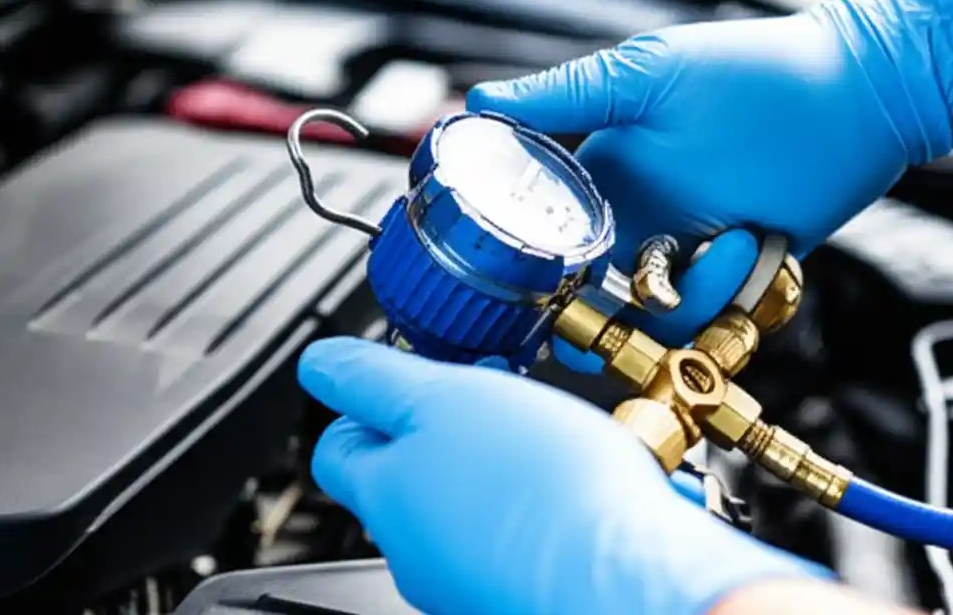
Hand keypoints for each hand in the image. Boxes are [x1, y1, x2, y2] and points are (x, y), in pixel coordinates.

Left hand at [300, 337, 822, 614]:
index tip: (400, 375)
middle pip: (408, 476)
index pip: (338, 447)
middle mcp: (417, 549)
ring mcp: (469, 577)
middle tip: (494, 392)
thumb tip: (319, 363)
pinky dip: (545, 503)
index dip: (364, 402)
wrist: (634, 581)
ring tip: (550, 436)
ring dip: (500, 462)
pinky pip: (523, 533)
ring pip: (470, 503)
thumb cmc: (548, 495)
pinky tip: (585, 484)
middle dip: (448, 427)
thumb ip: (370, 379)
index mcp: (386, 496)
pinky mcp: (523, 588)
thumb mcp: (442, 398)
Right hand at [468, 0, 952, 345]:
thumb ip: (566, 97)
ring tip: (736, 236)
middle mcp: (644, 219)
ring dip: (694, 293)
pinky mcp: (741, 273)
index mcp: (609, 177)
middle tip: (616, 315)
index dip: (538, 268)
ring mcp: (692, 250)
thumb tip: (480, 100)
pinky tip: (757, 239)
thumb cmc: (749, 71)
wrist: (854, 95)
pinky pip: (715, 315)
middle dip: (601, 319)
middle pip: (598, 296)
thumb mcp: (645, 76)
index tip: (532, 286)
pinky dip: (732, 291)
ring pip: (660, 315)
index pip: (551, 235)